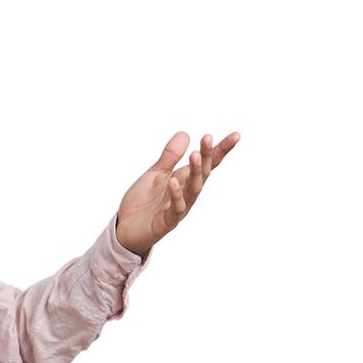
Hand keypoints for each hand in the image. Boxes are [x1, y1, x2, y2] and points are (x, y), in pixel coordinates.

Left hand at [115, 131, 240, 256]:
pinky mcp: (167, 221)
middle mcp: (186, 193)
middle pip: (202, 173)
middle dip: (207, 156)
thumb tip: (186, 133)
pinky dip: (176, 194)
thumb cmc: (143, 202)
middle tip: (207, 138)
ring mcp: (179, 208)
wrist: (126, 228)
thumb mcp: (156, 174)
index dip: (220, 150)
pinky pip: (175, 207)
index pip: (207, 163)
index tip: (236, 135)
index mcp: (184, 180)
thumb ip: (170, 157)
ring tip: (195, 155)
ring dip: (195, 172)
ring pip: (193, 189)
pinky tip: (173, 181)